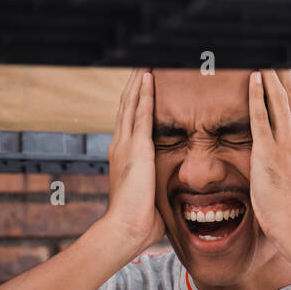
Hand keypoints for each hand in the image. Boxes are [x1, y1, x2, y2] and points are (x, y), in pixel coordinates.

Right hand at [100, 69, 164, 256]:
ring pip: (131, 103)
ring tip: (143, 61)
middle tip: (140, 63)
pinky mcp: (136, 148)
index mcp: (123, 156)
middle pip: (126, 106)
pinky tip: (148, 76)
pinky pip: (141, 113)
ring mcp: (126, 145)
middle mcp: (121, 146)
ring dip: (138, 81)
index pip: (129, 122)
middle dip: (134, 84)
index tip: (141, 86)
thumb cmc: (138, 221)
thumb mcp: (149, 198)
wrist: (125, 228)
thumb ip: (156, 188)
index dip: (134, 102)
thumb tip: (169, 197)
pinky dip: (144, 92)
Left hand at [247, 69, 290, 253]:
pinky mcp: (268, 152)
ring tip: (265, 55)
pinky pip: (261, 117)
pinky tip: (255, 77)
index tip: (289, 66)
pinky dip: (258, 95)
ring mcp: (284, 144)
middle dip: (285, 71)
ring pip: (279, 100)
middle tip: (278, 50)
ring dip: (273, 75)